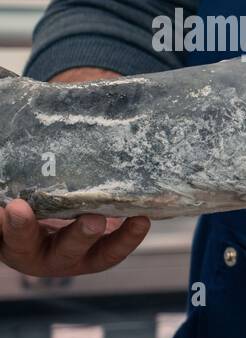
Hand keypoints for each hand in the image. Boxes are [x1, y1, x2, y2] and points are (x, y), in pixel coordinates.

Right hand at [0, 67, 150, 277]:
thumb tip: (1, 81)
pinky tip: (140, 219)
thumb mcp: (20, 163)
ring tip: (95, 218)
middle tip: (22, 208)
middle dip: (20, 228)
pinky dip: (126, 238)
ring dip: (81, 236)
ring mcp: (64, 255)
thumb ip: (14, 140)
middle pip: (20, 244)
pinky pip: (111, 252)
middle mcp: (26, 247)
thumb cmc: (34, 177)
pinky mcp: (97, 255)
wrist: (68, 198)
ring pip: (71, 253)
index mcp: (0, 228)